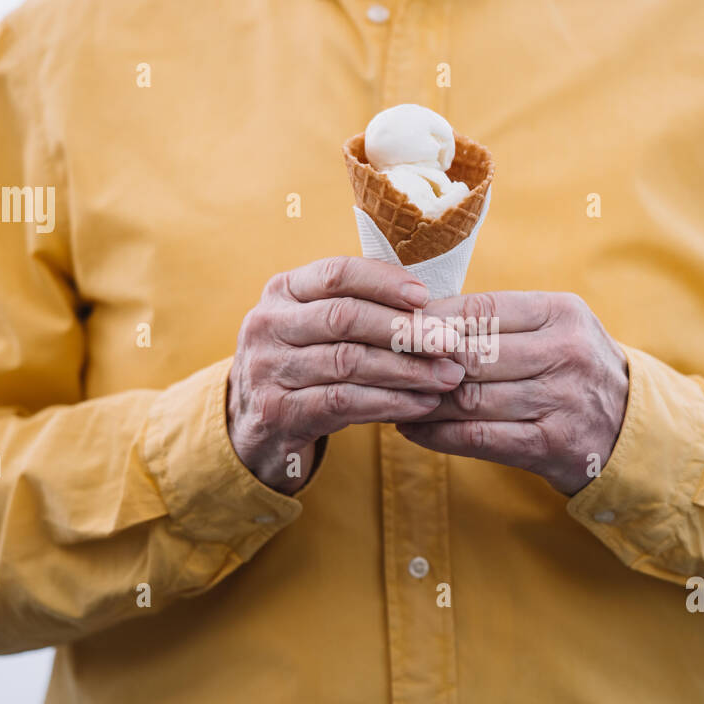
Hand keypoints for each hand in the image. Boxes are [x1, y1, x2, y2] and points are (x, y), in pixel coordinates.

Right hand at [227, 257, 464, 492]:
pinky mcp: (277, 413)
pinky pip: (343, 403)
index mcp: (281, 291)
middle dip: (405, 330)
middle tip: (450, 342)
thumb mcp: (314, 328)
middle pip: (345, 317)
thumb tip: (432, 305)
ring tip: (446, 377)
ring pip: (349, 362)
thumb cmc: (304, 367)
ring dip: (406, 371)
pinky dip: (389, 403)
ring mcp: (268, 370)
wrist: (253, 430)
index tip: (426, 297)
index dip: (384, 282)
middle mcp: (267, 325)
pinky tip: (421, 405)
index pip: (336, 273)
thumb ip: (358, 309)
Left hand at [396, 292, 628, 494]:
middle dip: (418, 361)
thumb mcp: (554, 328)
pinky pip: (479, 437)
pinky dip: (437, 434)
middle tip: (376, 364)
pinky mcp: (551, 445)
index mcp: (562, 313)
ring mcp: (561, 401)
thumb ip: (499, 319)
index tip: (390, 326)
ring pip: (470, 397)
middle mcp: (566, 353)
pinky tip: (411, 429)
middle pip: (472, 353)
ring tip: (387, 397)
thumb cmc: (572, 369)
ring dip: (420, 400)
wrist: (631, 428)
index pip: (482, 308)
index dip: (430, 319)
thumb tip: (416, 315)